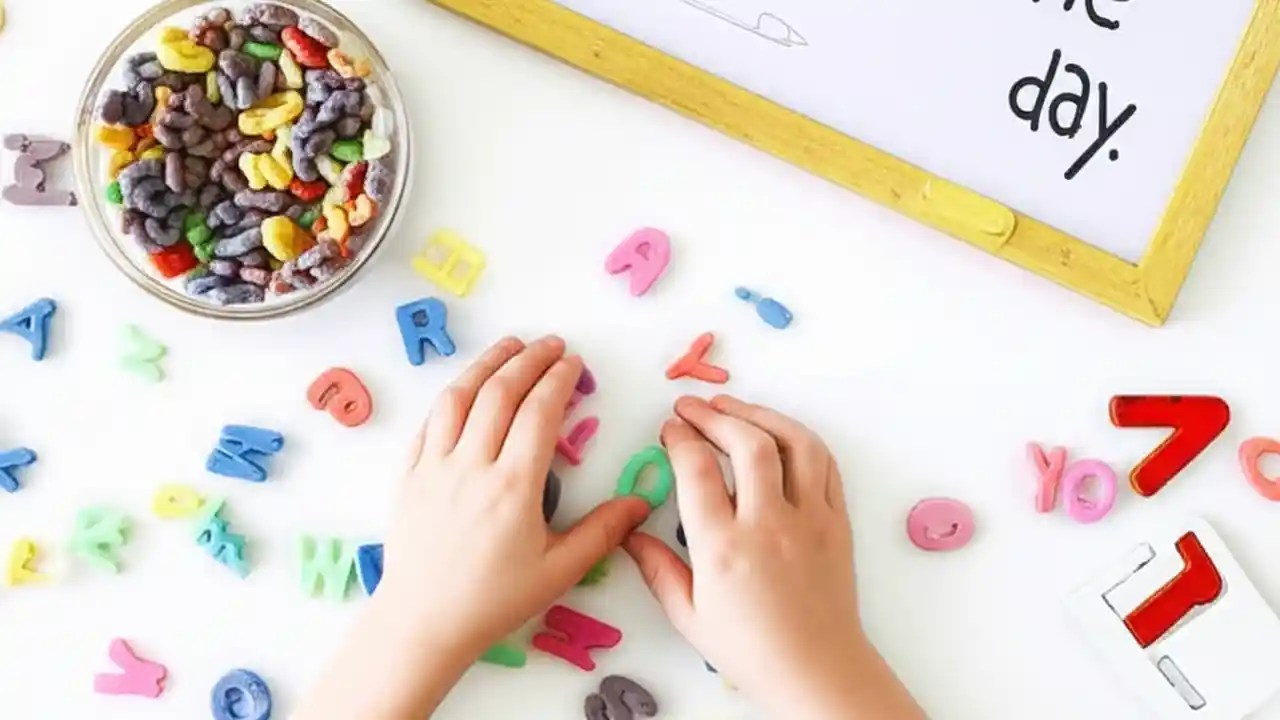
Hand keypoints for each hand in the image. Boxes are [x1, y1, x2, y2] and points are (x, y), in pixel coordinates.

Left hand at [296, 336, 650, 719]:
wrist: (423, 623)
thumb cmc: (492, 601)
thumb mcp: (558, 571)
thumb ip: (602, 532)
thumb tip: (641, 503)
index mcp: (513, 485)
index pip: (539, 412)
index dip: (558, 379)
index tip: (572, 362)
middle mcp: (471, 465)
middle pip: (500, 392)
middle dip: (528, 360)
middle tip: (550, 344)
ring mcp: (434, 467)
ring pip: (458, 397)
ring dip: (486, 365)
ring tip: (508, 347)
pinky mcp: (408, 476)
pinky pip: (429, 424)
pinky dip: (450, 397)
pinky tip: (464, 390)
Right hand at [625, 395, 922, 719]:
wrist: (816, 670)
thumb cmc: (751, 650)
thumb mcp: (689, 616)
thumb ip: (657, 568)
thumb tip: (629, 533)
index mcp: (723, 549)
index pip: (696, 470)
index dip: (679, 439)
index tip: (669, 430)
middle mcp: (768, 525)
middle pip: (746, 443)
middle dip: (715, 414)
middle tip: (692, 407)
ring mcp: (809, 519)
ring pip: (793, 443)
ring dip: (761, 414)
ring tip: (733, 407)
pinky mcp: (836, 521)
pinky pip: (824, 463)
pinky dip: (800, 437)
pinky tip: (778, 432)